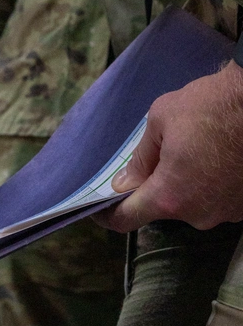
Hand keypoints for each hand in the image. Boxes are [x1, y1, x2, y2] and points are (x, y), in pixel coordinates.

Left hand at [102, 63, 242, 231]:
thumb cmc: (209, 107)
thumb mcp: (160, 120)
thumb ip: (141, 158)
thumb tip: (124, 183)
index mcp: (170, 197)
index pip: (128, 219)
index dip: (108, 214)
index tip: (100, 208)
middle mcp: (198, 215)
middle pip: (164, 207)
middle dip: (156, 184)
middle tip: (160, 154)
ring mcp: (226, 213)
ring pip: (192, 202)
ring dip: (186, 183)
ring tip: (193, 149)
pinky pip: (216, 199)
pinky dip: (210, 183)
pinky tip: (215, 156)